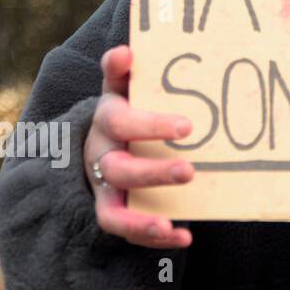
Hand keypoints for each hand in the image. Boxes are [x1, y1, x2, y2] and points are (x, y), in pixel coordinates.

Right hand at [84, 45, 194, 248]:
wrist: (109, 134)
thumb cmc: (130, 103)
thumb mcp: (125, 85)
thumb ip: (124, 70)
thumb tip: (124, 51)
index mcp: (106, 120)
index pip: (120, 122)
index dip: (149, 125)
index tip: (187, 128)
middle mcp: (99, 156)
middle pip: (117, 170)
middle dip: (152, 174)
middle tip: (190, 171)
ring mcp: (103, 188)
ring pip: (112, 212)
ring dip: (142, 222)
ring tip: (173, 226)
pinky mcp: (114, 210)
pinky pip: (128, 230)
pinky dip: (154, 237)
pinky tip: (184, 236)